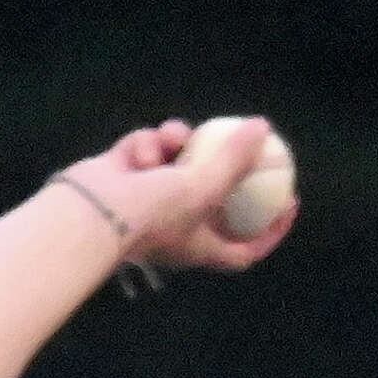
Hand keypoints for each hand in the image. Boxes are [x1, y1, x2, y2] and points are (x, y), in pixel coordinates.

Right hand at [56, 118, 297, 272]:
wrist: (87, 213)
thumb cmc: (150, 214)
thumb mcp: (203, 186)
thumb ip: (235, 160)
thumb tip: (263, 128)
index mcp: (199, 246)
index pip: (245, 248)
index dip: (270, 232)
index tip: (289, 205)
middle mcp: (175, 227)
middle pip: (212, 196)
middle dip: (221, 167)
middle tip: (242, 143)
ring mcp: (148, 201)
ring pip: (177, 161)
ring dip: (176, 144)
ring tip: (172, 137)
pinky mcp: (123, 176)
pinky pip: (146, 149)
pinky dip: (145, 146)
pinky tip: (137, 152)